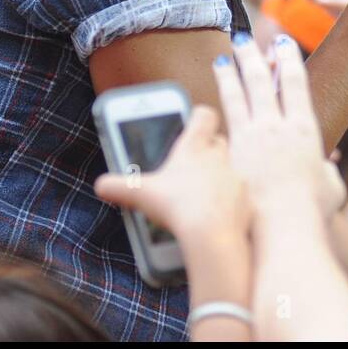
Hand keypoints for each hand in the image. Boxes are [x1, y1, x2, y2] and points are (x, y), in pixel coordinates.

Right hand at [95, 104, 250, 246]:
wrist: (212, 233)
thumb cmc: (177, 206)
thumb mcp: (140, 194)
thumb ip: (119, 186)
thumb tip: (101, 185)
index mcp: (193, 147)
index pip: (204, 115)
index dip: (198, 116)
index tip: (190, 122)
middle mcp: (219, 156)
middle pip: (218, 141)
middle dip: (207, 149)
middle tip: (190, 165)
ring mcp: (235, 176)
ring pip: (229, 167)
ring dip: (218, 175)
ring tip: (201, 193)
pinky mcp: (246, 197)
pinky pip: (239, 193)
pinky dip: (230, 200)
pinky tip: (217, 212)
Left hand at [216, 33, 343, 222]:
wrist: (283, 226)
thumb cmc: (311, 212)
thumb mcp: (330, 189)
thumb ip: (327, 173)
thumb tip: (327, 168)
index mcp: (305, 130)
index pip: (297, 84)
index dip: (289, 60)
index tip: (282, 43)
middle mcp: (278, 125)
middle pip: (265, 80)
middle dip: (255, 56)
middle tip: (246, 38)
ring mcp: (254, 135)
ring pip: (241, 92)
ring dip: (234, 69)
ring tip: (226, 54)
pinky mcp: (234, 148)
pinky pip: (226, 111)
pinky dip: (222, 92)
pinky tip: (215, 84)